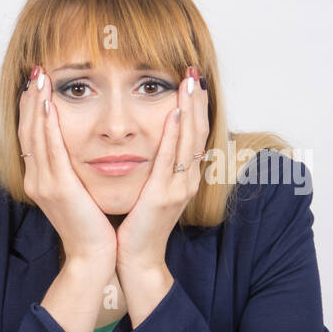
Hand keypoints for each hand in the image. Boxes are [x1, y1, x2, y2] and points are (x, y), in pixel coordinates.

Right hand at [19, 66, 116, 273]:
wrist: (94, 256)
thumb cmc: (92, 226)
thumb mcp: (79, 194)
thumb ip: (73, 172)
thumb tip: (79, 151)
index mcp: (41, 180)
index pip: (32, 136)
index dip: (32, 108)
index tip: (37, 84)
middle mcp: (37, 180)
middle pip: (28, 131)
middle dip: (31, 100)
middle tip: (35, 71)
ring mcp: (45, 184)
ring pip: (36, 136)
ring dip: (37, 105)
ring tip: (40, 79)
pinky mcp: (58, 188)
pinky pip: (51, 150)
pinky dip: (48, 125)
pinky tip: (51, 105)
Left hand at [115, 67, 208, 275]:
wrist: (134, 260)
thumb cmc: (136, 227)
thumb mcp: (148, 193)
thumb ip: (153, 171)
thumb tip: (147, 147)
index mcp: (182, 178)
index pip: (194, 134)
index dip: (195, 107)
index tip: (191, 81)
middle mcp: (186, 181)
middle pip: (198, 131)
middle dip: (196, 100)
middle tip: (193, 71)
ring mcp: (177, 189)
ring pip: (190, 141)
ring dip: (190, 109)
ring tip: (189, 82)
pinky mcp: (162, 197)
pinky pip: (170, 161)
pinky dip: (174, 136)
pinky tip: (174, 115)